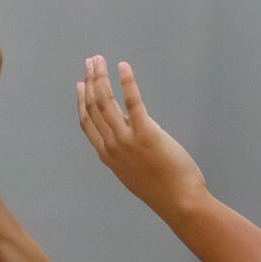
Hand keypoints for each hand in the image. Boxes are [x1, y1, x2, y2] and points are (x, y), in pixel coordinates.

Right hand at [76, 56, 206, 219]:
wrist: (179, 202)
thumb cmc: (162, 189)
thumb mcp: (134, 171)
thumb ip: (126, 149)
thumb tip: (126, 125)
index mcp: (107, 156)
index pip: (86, 123)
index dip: (81, 100)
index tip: (81, 83)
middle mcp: (112, 146)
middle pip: (93, 107)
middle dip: (90, 81)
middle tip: (91, 61)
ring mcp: (127, 140)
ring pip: (105, 102)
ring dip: (101, 77)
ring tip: (100, 59)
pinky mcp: (146, 133)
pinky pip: (132, 102)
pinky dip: (127, 82)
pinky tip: (123, 67)